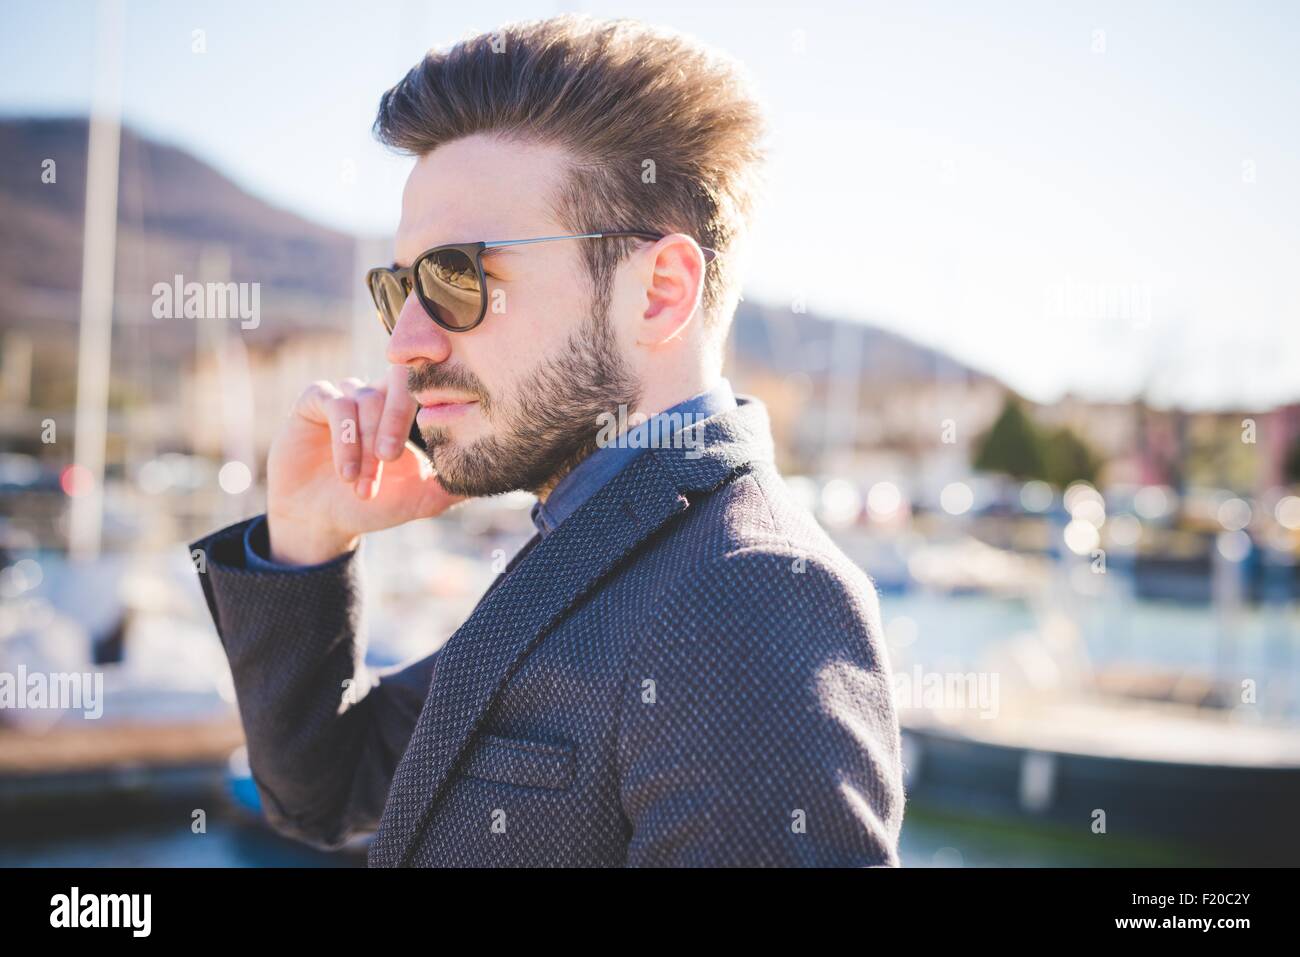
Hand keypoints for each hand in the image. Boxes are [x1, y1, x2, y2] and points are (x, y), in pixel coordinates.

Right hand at [265, 364, 463, 564]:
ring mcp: (348, 394)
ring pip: (365, 401)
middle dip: (397, 417)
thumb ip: (454, 485)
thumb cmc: (376, 504)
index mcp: (407, 410)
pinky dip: (343, 439)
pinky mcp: (316, 400)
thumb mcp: (422, 499)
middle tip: (390, 457)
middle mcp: (380, 394)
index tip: (442, 414)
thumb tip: (495, 478)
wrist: (324, 519)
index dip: (436, 387)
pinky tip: (346, 472)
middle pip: (398, 378)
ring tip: (362, 486)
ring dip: (364, 447)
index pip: (428, 382)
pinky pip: (335, 404)